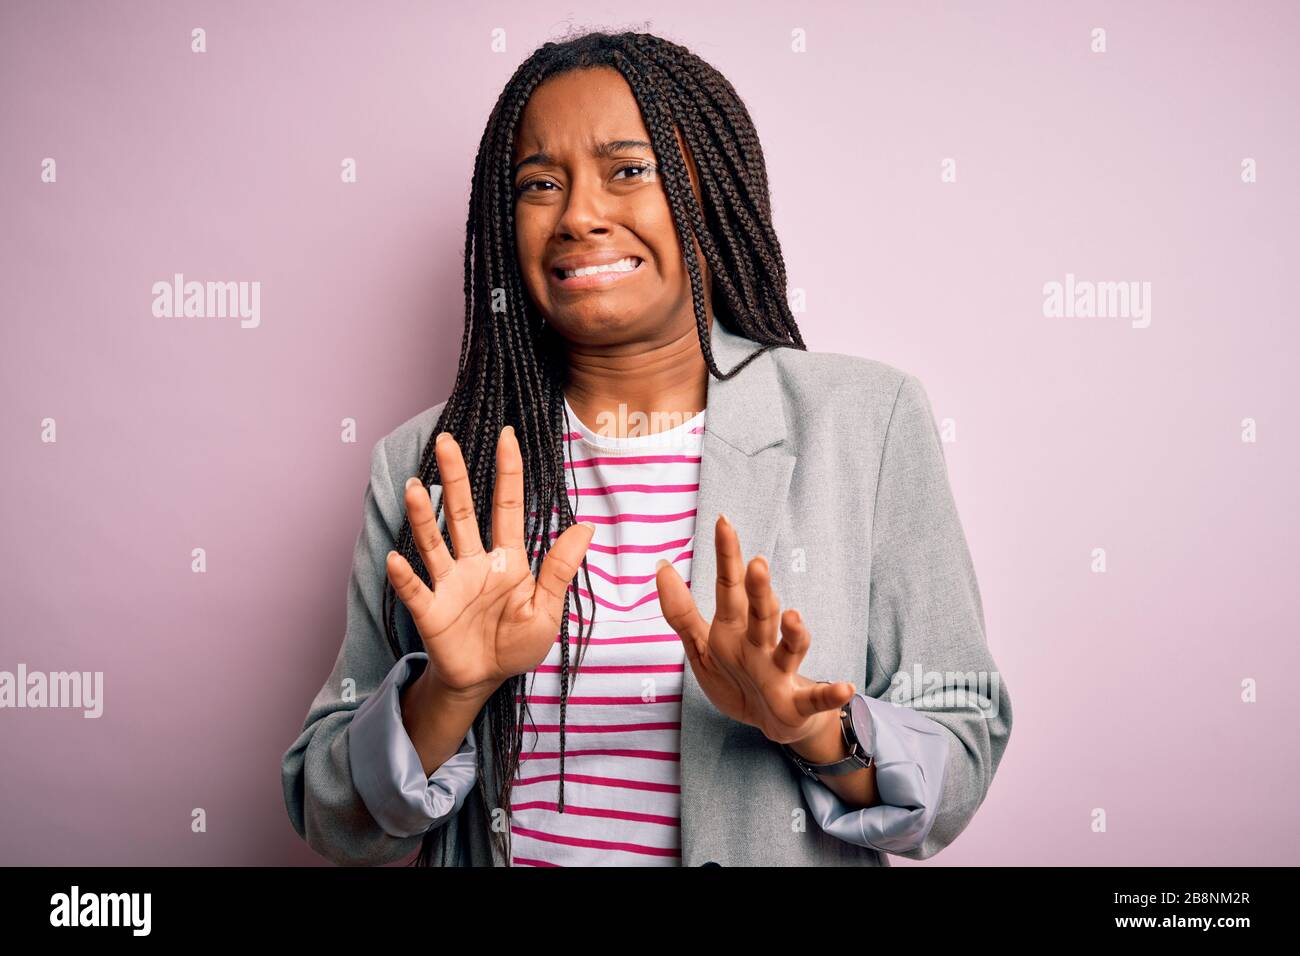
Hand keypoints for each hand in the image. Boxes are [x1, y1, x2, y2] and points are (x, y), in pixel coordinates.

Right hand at [385, 426, 595, 699]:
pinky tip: (397, 559)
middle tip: (445, 441)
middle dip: (455, 477)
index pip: (507, 506)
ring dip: (424, 515)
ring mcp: (449, 584)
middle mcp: (474, 562)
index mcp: (507, 559)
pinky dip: (405, 576)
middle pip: (463, 512)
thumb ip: (561, 569)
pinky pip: (416, 590)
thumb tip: (587, 526)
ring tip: (415, 487)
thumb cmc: (516, 643)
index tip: (506, 436)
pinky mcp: (431, 611)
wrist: (485, 680)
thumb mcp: (548, 609)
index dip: (508, 472)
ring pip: (435, 542)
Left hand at [654, 513, 854, 745]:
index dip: (727, 557)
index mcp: (735, 629)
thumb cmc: (738, 678)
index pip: (730, 588)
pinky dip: (830, 694)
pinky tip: (844, 687)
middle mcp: (761, 644)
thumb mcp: (702, 648)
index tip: (723, 522)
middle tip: (757, 564)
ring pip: (790, 648)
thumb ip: (681, 611)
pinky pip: (815, 698)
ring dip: (795, 633)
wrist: (771, 722)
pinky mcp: (796, 703)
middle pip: (761, 613)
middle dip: (760, 591)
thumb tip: (661, 565)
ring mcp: (781, 672)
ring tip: (793, 616)